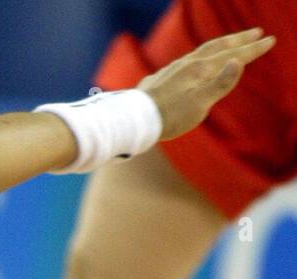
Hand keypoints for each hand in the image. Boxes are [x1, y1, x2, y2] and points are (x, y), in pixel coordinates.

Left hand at [140, 27, 274, 141]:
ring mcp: (171, 71)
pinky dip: (198, 59)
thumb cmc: (168, 117)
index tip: (270, 41)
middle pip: (217, 47)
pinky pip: (184, 63)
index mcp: (200, 70)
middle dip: (239, 40)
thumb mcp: (200, 104)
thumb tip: (237, 62)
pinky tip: (193, 64)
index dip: (252, 49)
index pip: (233, 56)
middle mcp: (185, 65)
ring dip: (218, 46)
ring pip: (199, 53)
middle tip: (256, 32)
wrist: (132, 121)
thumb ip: (220, 83)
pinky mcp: (159, 79)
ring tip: (229, 45)